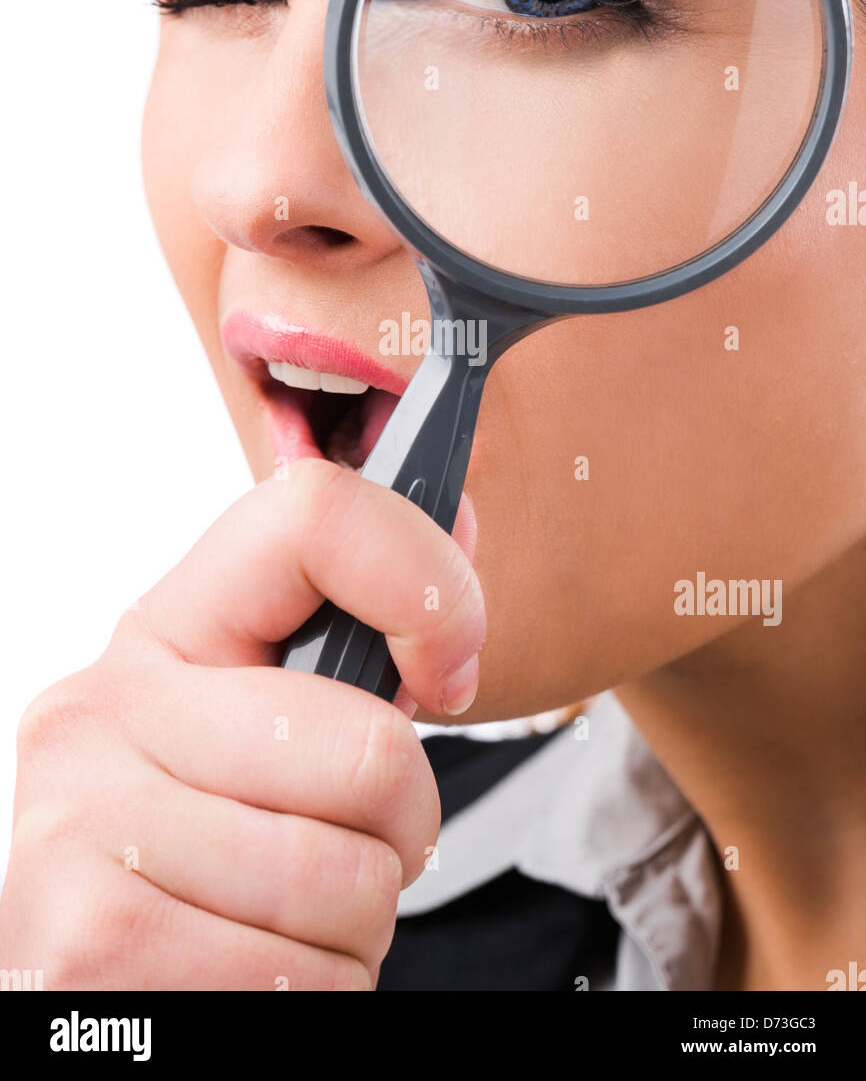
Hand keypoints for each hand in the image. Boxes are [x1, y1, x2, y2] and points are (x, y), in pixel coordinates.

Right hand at [0, 461, 485, 988]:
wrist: (96, 988)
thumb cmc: (204, 847)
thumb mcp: (262, 722)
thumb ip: (356, 633)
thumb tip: (456, 521)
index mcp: (164, 631)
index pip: (315, 516)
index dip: (425, 585)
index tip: (448, 676)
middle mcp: (103, 708)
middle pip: (372, 751)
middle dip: (405, 829)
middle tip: (357, 847)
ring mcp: (83, 822)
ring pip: (348, 881)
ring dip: (358, 927)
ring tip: (293, 918)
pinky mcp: (89, 943)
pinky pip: (300, 980)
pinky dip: (316, 994)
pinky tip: (252, 972)